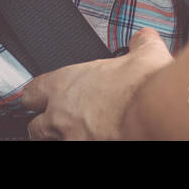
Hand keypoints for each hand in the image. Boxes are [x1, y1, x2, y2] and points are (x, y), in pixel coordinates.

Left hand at [21, 28, 174, 139]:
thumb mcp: (142, 54)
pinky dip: (83, 144)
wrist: (155, 113)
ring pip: (51, 141)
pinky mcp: (86, 150)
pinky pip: (73, 150)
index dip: (36, 96)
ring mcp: (71, 138)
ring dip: (61, 138)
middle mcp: (61, 114)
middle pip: (35, 126)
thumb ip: (138, 44)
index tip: (39, 99)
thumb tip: (144, 38)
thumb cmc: (143, 86)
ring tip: (76, 135)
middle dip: (43, 126)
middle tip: (55, 125)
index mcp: (64, 84)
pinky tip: (98, 140)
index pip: (33, 92)